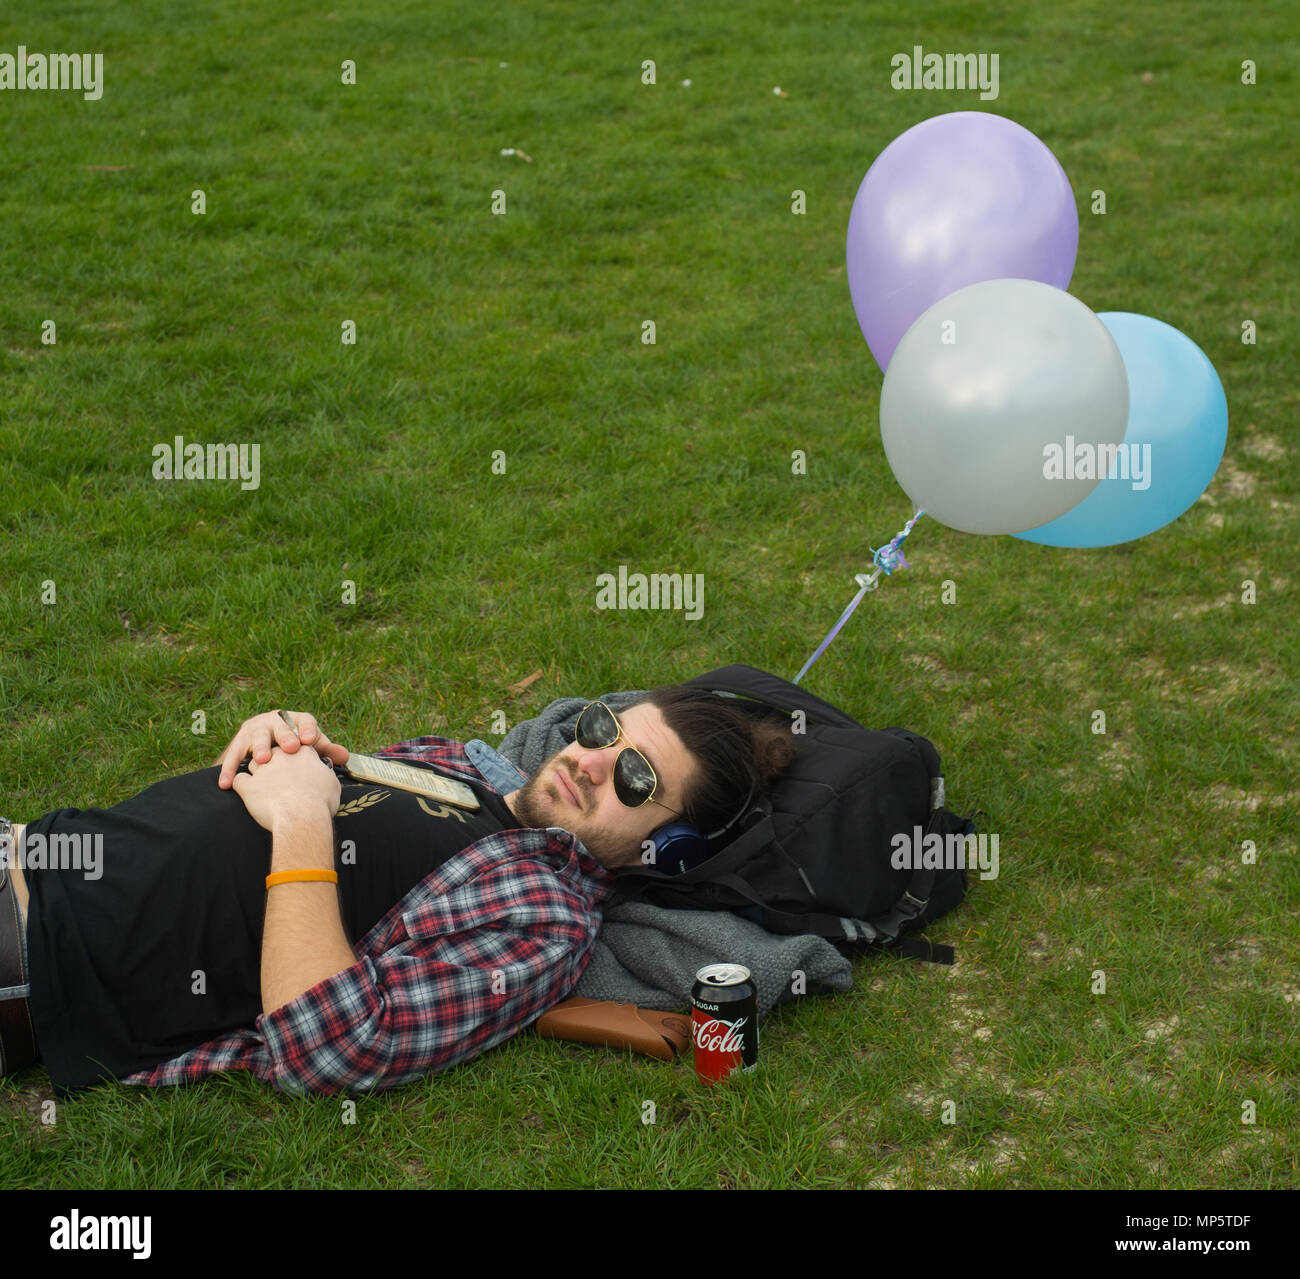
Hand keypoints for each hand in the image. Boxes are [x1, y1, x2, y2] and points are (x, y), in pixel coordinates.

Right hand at [216, 710, 349, 789]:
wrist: (268, 748)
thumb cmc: (295, 747)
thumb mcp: (309, 749)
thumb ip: (325, 751)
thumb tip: (345, 757)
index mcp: (296, 721)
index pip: (305, 721)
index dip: (307, 729)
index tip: (309, 740)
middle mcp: (275, 720)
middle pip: (281, 726)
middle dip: (285, 736)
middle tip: (290, 748)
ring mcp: (256, 729)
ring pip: (257, 736)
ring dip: (259, 747)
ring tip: (262, 760)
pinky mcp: (240, 741)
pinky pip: (234, 755)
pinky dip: (230, 768)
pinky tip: (227, 782)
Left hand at [230, 744, 340, 834]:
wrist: (302, 817)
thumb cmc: (320, 802)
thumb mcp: (332, 783)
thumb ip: (325, 773)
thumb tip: (324, 773)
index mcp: (302, 753)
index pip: (296, 745)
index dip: (295, 756)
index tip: (296, 767)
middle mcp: (281, 755)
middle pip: (272, 751)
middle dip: (273, 761)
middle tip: (278, 777)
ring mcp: (263, 769)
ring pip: (253, 763)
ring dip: (256, 772)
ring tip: (261, 786)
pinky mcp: (248, 785)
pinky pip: (239, 779)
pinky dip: (240, 785)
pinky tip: (245, 792)